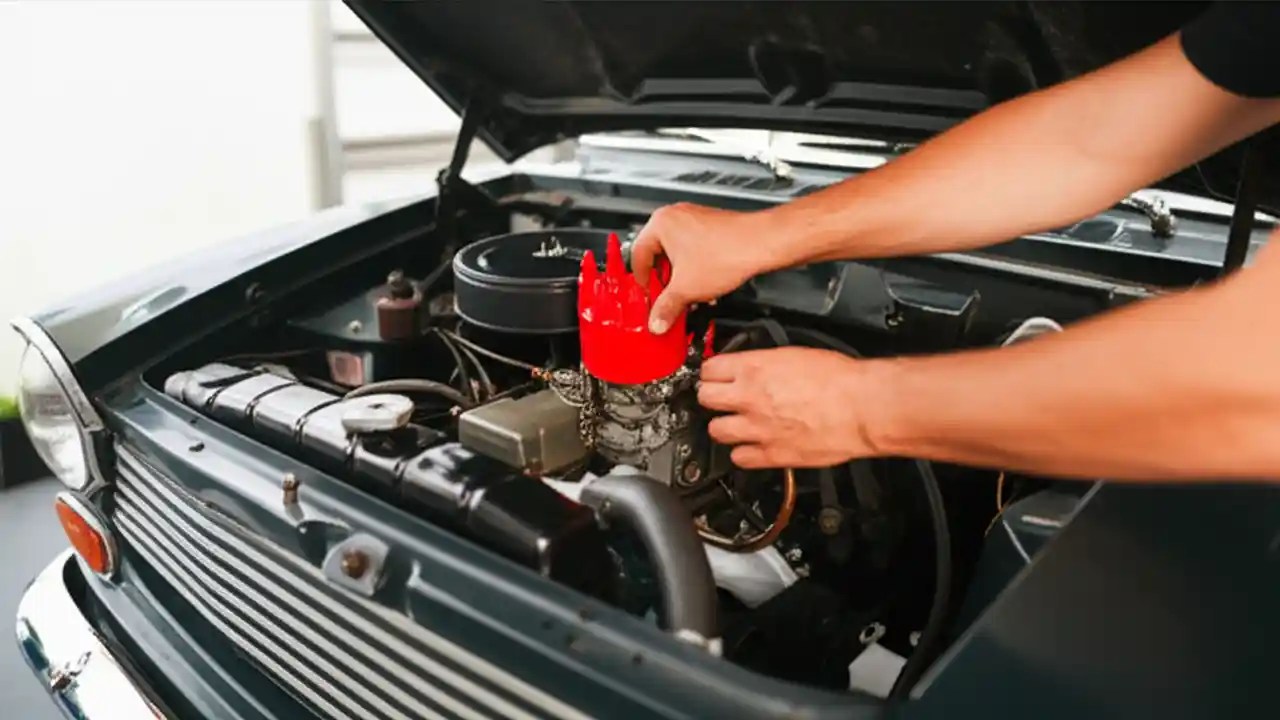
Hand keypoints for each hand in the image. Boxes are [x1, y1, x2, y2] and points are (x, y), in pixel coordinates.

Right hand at [630, 203, 776, 333]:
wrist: (762, 244)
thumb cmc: (728, 252)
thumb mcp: (686, 289)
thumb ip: (666, 308)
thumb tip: (657, 321)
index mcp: (660, 223)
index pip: (637, 256)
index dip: (641, 283)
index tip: (648, 298)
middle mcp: (676, 216)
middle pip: (658, 256)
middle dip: (665, 283)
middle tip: (667, 300)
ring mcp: (695, 220)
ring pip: (678, 255)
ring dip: (681, 279)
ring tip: (688, 296)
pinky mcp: (711, 227)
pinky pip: (694, 251)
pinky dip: (696, 270)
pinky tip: (704, 286)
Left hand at [698, 346, 881, 468]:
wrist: (862, 407)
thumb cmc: (840, 379)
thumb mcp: (795, 354)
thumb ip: (767, 363)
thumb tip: (757, 366)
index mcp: (754, 368)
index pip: (709, 369)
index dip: (712, 373)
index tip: (715, 376)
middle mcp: (749, 398)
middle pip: (705, 399)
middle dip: (711, 397)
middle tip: (720, 399)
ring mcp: (757, 429)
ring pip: (716, 431)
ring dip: (724, 426)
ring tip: (734, 425)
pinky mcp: (771, 454)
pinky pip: (740, 458)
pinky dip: (743, 454)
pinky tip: (752, 447)